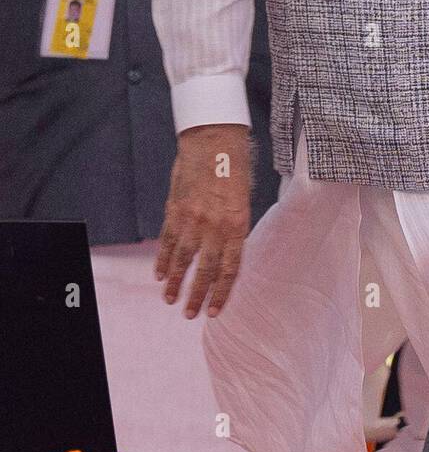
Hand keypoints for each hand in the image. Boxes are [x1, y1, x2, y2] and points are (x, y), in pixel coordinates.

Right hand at [155, 123, 251, 318]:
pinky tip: (158, 274)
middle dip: (196, 296)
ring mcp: (192, 219)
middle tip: (190, 315)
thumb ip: (238, 222)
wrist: (213, 137)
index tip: (214, 311)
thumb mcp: (247, 195)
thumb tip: (233, 244)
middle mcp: (214, 226)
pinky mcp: (175, 209)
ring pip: (181, 259)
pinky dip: (162, 259)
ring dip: (175, 282)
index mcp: (237, 224)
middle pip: (205, 270)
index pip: (230, 269)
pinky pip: (167, 241)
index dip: (221, 293)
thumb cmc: (236, 163)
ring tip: (170, 300)